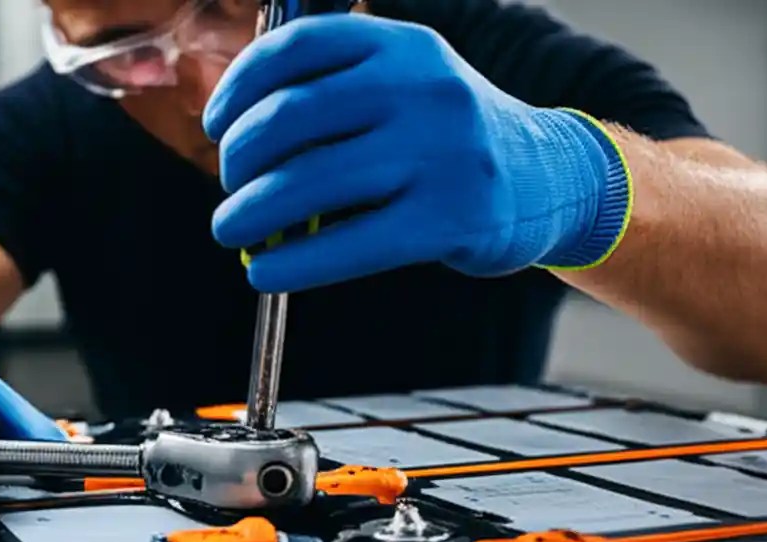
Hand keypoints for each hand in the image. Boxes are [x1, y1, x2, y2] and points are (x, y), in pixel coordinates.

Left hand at [204, 15, 631, 291]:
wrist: (550, 179)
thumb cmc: (448, 138)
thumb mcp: (405, 85)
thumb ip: (332, 94)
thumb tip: (234, 140)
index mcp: (400, 44)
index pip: (296, 48)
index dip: (239, 87)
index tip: (216, 125)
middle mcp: (421, 86)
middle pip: (290, 117)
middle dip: (239, 160)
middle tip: (228, 190)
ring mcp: (440, 151)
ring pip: (309, 182)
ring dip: (249, 213)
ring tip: (230, 230)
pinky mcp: (449, 217)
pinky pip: (349, 243)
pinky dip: (293, 263)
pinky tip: (265, 273)